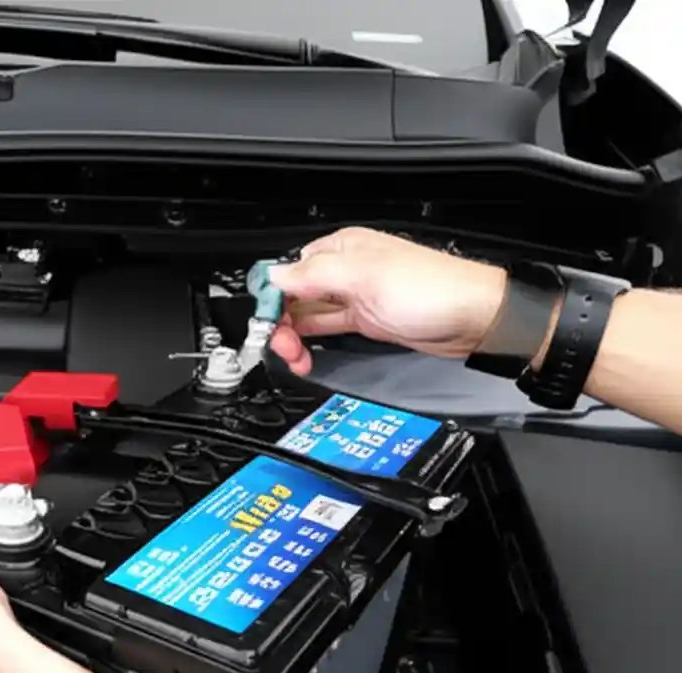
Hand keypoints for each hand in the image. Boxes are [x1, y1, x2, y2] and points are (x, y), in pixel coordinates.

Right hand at [266, 227, 506, 373]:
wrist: (476, 319)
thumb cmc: (432, 290)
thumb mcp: (364, 277)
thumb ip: (313, 275)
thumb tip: (274, 275)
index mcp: (341, 249)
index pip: (288, 270)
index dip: (271, 297)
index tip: (264, 322)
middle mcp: (345, 270)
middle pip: (293, 294)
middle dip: (280, 321)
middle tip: (282, 345)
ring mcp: (355, 296)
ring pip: (307, 314)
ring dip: (294, 335)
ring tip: (294, 356)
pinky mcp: (366, 319)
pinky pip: (326, 329)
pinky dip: (311, 342)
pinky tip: (306, 354)